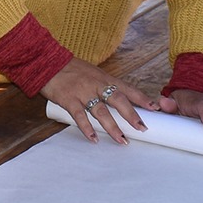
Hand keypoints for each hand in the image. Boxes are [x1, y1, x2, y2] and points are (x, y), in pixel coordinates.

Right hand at [41, 59, 167, 144]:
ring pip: (101, 111)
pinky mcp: (68, 99)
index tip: (155, 109)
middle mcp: (96, 84)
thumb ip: (104, 86)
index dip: (141, 99)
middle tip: (142, 129)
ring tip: (122, 140)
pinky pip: (80, 116)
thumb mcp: (92, 73)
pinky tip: (94, 139)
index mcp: (104, 78)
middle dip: (131, 115)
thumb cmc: (71, 69)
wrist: (47, 62)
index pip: (127, 88)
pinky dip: (87, 128)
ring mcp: (83, 92)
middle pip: (118, 100)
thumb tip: (118, 102)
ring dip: (113, 127)